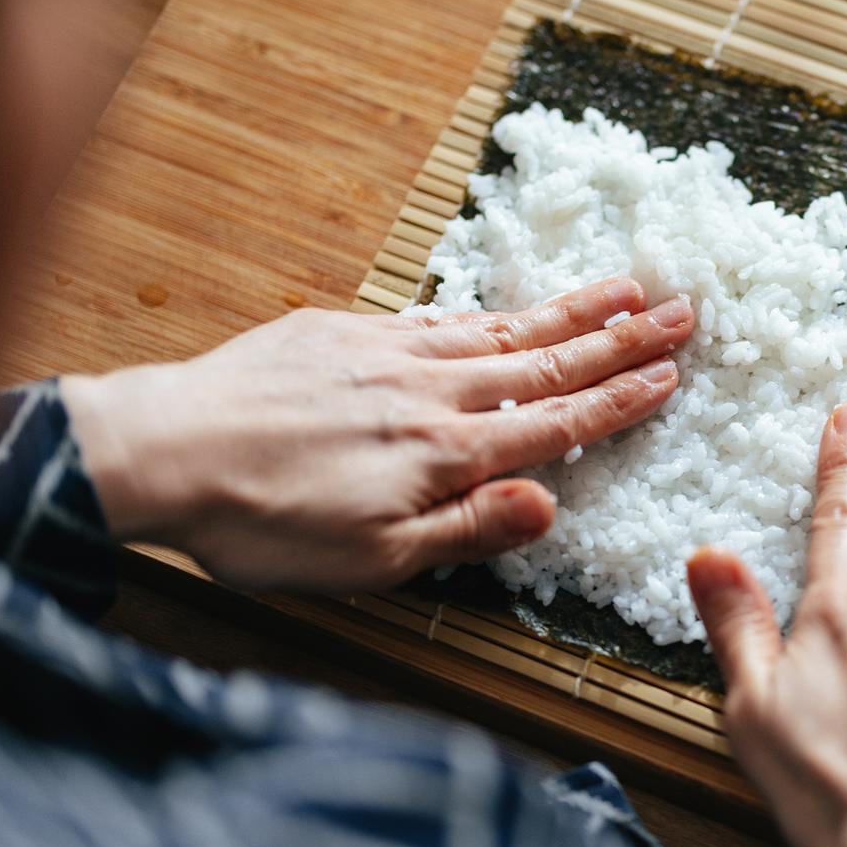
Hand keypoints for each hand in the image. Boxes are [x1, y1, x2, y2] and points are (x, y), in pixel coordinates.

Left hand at [62, 278, 691, 590]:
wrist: (163, 451)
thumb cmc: (262, 525)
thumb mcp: (371, 559)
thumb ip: (466, 529)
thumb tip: (548, 505)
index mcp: (446, 454)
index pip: (555, 424)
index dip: (619, 399)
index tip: (672, 374)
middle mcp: (430, 392)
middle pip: (545, 361)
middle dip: (619, 338)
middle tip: (683, 310)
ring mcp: (387, 353)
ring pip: (498, 328)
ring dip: (567, 310)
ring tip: (623, 287)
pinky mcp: (342, 332)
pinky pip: (434, 316)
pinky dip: (484, 311)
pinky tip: (504, 308)